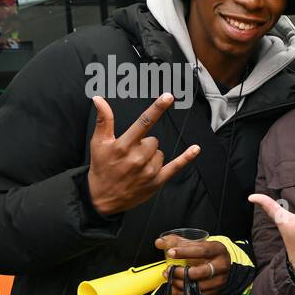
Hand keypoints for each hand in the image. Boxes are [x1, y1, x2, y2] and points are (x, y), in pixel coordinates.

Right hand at [87, 94, 199, 215]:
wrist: (102, 198)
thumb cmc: (102, 168)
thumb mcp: (98, 143)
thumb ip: (103, 121)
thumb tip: (99, 99)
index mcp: (123, 146)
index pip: (143, 123)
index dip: (156, 109)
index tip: (168, 97)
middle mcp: (137, 158)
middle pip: (153, 140)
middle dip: (144, 144)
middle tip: (130, 155)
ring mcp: (149, 170)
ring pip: (160, 152)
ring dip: (151, 156)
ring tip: (136, 165)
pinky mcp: (157, 181)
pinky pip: (175, 166)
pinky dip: (186, 157)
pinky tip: (196, 149)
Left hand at [156, 235, 229, 294]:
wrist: (220, 263)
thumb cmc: (205, 252)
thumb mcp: (194, 243)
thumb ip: (176, 241)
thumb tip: (159, 242)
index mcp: (218, 250)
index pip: (202, 251)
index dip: (185, 252)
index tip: (170, 252)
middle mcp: (222, 266)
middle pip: (200, 272)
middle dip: (180, 272)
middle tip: (169, 269)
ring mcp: (220, 280)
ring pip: (197, 286)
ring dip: (180, 283)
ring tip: (170, 278)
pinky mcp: (215, 291)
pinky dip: (182, 292)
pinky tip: (174, 286)